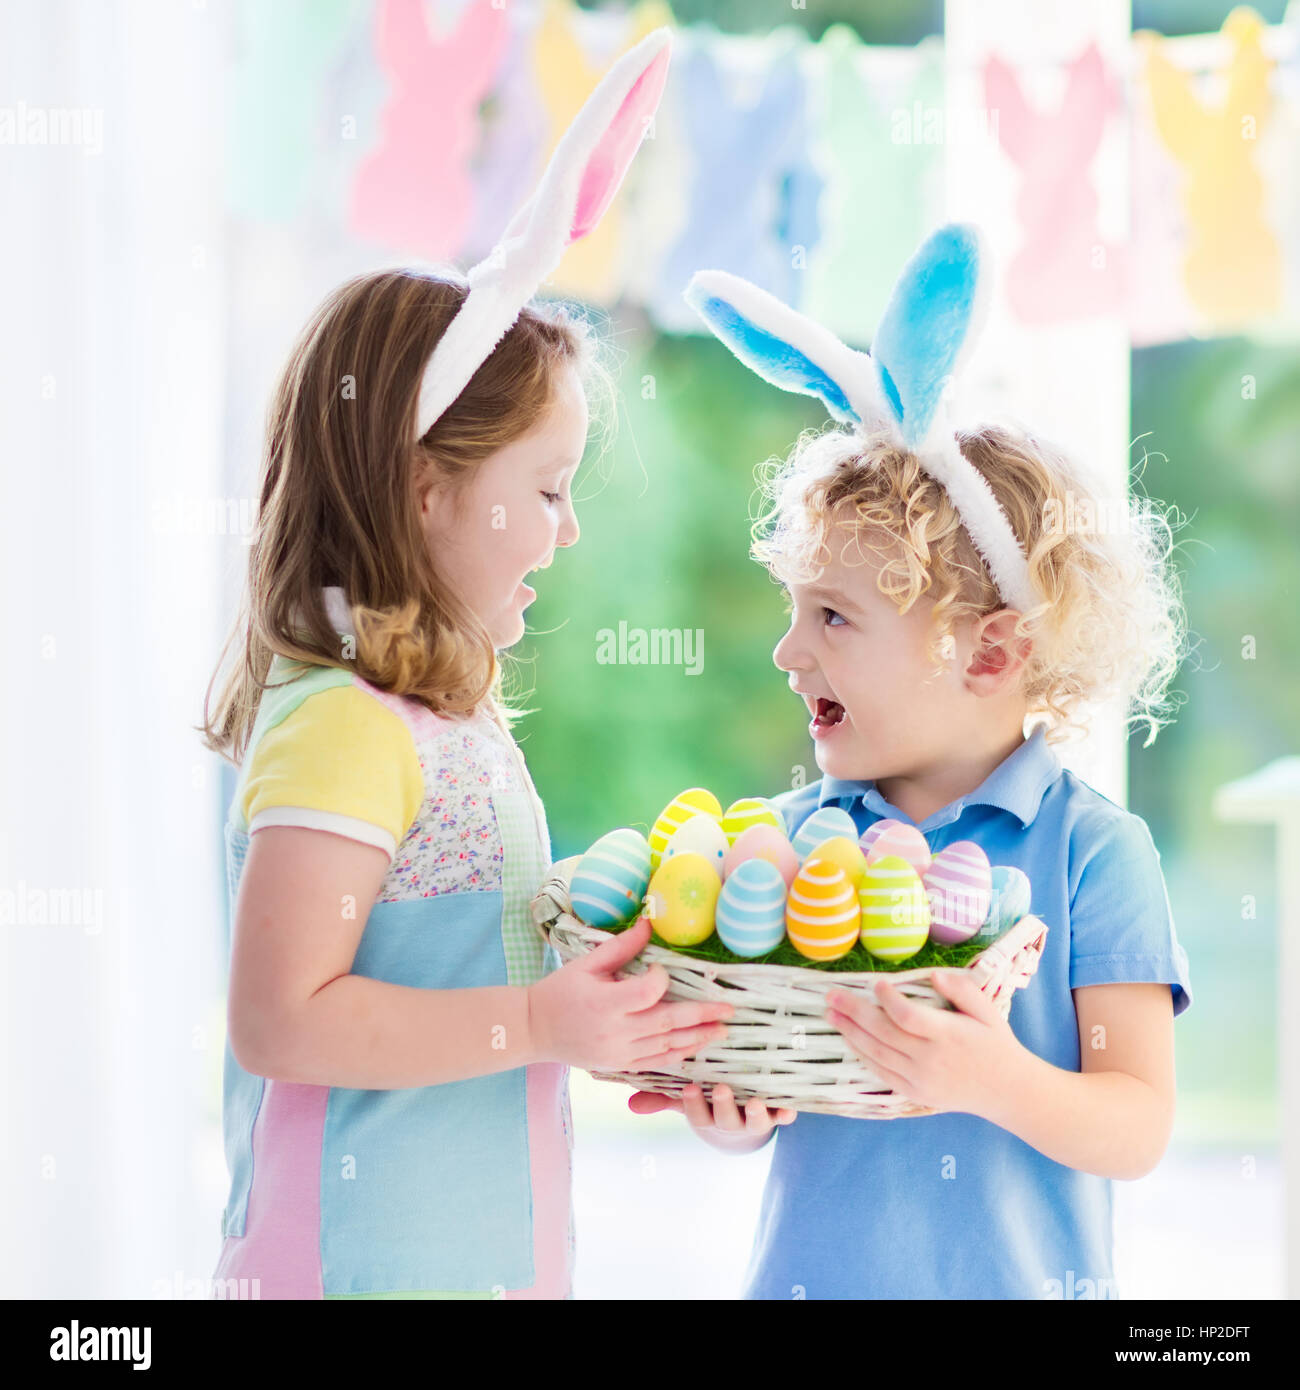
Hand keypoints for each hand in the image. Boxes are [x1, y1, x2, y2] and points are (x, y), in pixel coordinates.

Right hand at [527, 917, 733, 1071]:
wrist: (534, 1029)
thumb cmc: (560, 990)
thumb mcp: (586, 963)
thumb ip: (621, 946)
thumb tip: (650, 923)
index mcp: (604, 1003)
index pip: (646, 992)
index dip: (662, 980)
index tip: (665, 970)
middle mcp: (614, 1031)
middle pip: (666, 1023)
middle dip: (701, 1015)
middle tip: (729, 1009)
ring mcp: (618, 1052)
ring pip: (666, 1046)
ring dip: (697, 1038)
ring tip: (723, 1030)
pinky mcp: (619, 1065)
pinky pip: (655, 1063)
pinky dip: (678, 1055)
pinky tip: (697, 1047)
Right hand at [629, 1082, 794, 1151]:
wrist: (741, 1122)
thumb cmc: (708, 1102)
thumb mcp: (684, 1100)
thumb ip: (661, 1099)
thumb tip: (630, 1103)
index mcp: (707, 1118)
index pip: (697, 1115)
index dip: (694, 1104)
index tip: (689, 1088)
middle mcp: (730, 1121)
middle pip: (725, 1119)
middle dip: (723, 1106)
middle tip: (721, 1088)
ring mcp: (753, 1120)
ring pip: (755, 1121)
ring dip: (756, 1113)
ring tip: (756, 1102)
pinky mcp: (776, 1115)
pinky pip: (783, 1118)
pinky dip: (786, 1114)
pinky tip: (790, 1108)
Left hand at [825, 970, 1025, 1117]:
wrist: (1006, 1090)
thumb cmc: (995, 1043)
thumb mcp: (987, 1011)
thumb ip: (962, 990)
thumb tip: (934, 974)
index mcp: (948, 1034)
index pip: (908, 1015)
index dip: (888, 999)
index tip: (875, 983)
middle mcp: (930, 1058)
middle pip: (883, 1033)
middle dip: (853, 1011)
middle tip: (831, 995)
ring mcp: (919, 1079)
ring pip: (876, 1053)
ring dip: (850, 1032)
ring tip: (831, 1014)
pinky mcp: (913, 1093)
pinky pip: (881, 1072)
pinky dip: (862, 1055)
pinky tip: (849, 1039)